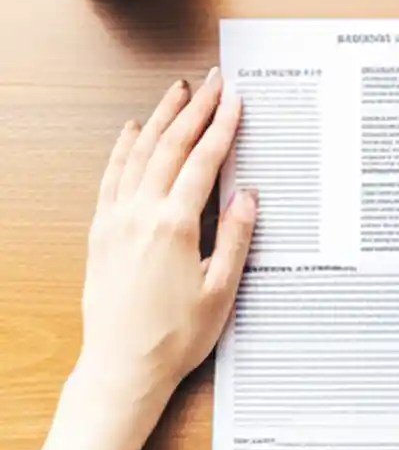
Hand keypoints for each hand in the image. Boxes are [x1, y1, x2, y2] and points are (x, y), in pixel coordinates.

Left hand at [79, 67, 256, 394]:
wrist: (122, 367)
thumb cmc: (175, 337)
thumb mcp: (221, 291)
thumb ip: (236, 238)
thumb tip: (246, 196)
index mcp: (174, 226)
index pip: (202, 162)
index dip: (222, 128)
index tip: (236, 101)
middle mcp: (140, 215)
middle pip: (170, 147)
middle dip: (195, 110)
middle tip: (213, 82)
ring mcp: (115, 220)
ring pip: (139, 154)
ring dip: (161, 118)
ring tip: (178, 92)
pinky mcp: (101, 232)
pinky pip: (112, 176)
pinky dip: (123, 148)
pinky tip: (134, 130)